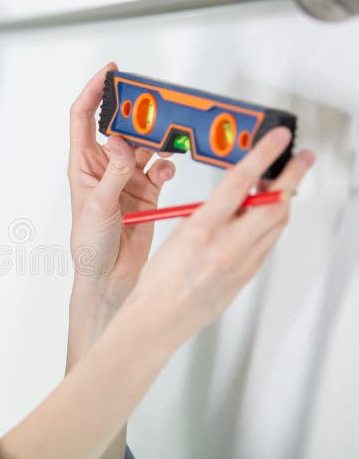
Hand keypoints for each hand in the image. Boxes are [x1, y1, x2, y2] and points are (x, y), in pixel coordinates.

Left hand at [68, 62, 175, 303]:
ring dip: (158, 137)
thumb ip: (113, 173)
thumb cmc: (89, 244)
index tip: (111, 71)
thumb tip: (118, 140)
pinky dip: (168, 163)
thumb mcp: (98, 206)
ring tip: (169, 132)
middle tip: (155, 100)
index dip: (94, 91)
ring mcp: (127, 178)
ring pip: (146, 144)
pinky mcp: (148, 191)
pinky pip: (161, 166)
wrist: (109, 276)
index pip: (84, 117)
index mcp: (83, 164)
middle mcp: (105, 166)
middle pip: (121, 125)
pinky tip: (168, 168)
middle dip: (137, 111)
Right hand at [128, 126, 314, 347]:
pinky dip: (272, 223)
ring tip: (279, 183)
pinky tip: (265, 216)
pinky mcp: (247, 276)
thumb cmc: (158, 281)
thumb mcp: (177, 234)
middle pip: (274, 203)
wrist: (159, 319)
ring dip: (283, 198)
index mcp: (202, 231)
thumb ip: (206, 214)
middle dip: (292, 176)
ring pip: (277, 223)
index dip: (262, 155)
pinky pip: (269, 242)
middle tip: (300, 158)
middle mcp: (227, 247)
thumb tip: (231, 197)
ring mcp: (242, 264)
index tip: (279, 139)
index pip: (240, 183)